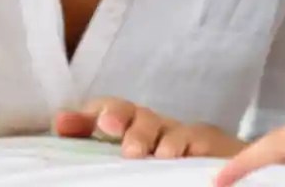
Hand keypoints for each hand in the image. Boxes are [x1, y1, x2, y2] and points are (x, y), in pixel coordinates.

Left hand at [54, 97, 245, 158]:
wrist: (221, 172)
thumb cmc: (164, 170)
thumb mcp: (125, 165)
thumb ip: (99, 155)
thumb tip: (64, 131)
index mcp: (129, 131)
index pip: (103, 113)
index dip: (82, 116)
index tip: (63, 125)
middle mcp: (151, 127)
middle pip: (130, 111)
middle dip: (116, 114)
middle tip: (108, 126)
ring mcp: (178, 132)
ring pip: (157, 123)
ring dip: (142, 133)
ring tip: (133, 152)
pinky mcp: (205, 140)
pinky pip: (191, 136)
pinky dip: (179, 144)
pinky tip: (168, 155)